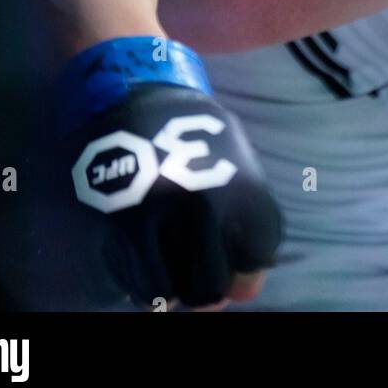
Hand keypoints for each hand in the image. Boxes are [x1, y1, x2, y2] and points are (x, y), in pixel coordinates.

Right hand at [67, 79, 281, 309]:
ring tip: (173, 270)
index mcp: (246, 191)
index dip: (246, 267)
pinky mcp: (129, 231)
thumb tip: (247, 288)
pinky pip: (145, 285)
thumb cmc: (193, 127)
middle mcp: (212, 211)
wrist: (134, 94)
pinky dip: (149, 286)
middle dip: (209, 285)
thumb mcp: (236, 155)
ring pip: (181, 292)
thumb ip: (248, 216)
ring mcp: (168, 223)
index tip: (232, 260)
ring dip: (179, 289)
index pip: (257, 258)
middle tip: (198, 271)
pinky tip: (149, 269)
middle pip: (216, 286)